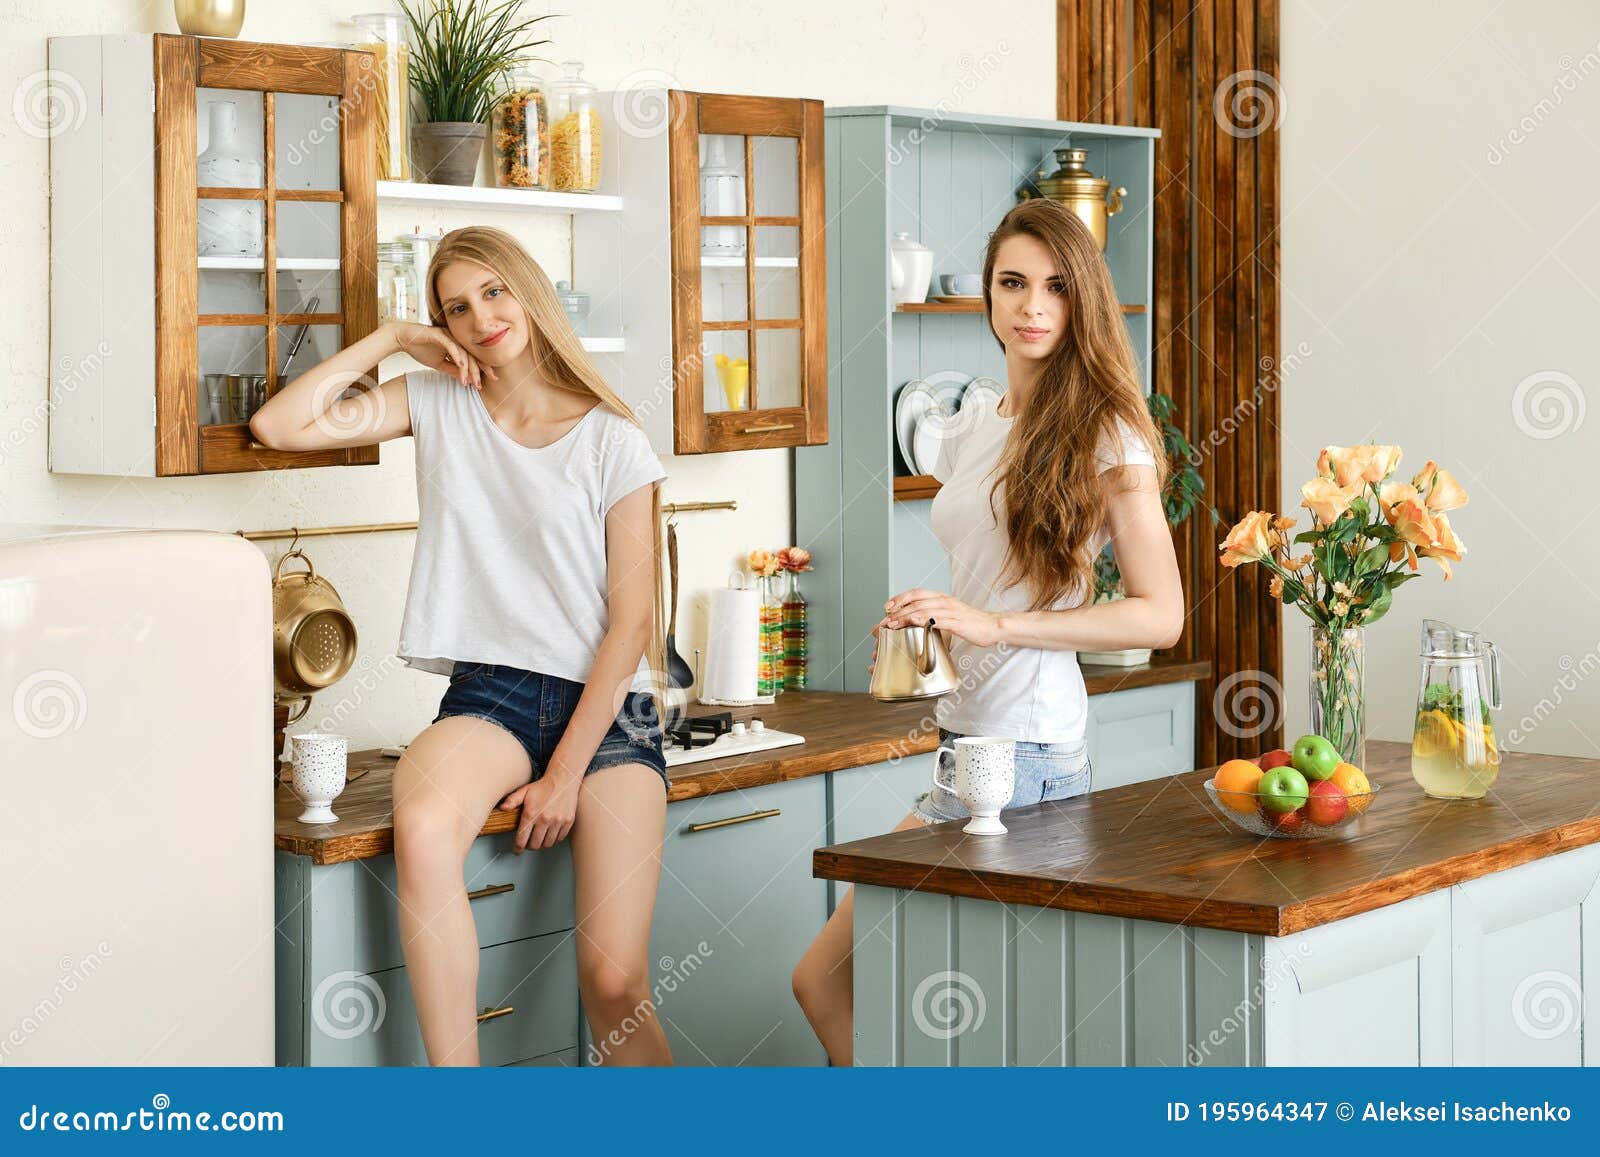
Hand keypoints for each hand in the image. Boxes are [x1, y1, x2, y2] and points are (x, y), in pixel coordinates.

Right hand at [389, 321, 496, 389]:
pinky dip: (457, 356)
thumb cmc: (421, 349)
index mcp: (458, 345)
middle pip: (472, 355)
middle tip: (481, 385)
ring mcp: (448, 335)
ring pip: (463, 352)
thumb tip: (466, 380)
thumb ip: (452, 370)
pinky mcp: (439, 334)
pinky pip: (451, 346)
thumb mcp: (439, 364)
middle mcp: (456, 339)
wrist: (403, 338)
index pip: (474, 358)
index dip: (483, 369)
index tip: (492, 380)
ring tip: (468, 382)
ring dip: (466, 368)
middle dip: (479, 371)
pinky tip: (461, 366)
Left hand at [500, 771, 580, 850]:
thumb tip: (502, 808)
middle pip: (535, 844)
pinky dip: (553, 839)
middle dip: (530, 846)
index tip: (517, 850)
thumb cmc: (543, 787)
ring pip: (547, 844)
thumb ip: (512, 800)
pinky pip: (559, 838)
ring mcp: (557, 821)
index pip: (522, 838)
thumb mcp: (524, 791)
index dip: (518, 848)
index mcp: (531, 813)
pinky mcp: (567, 822)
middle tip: (528, 843)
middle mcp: (545, 819)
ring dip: (542, 844)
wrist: (563, 780)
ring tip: (539, 839)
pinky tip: (549, 834)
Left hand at [882, 588, 1001, 648]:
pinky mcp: (956, 621)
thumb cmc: (971, 624)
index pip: (916, 593)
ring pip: (922, 609)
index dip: (900, 598)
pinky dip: (921, 620)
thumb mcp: (950, 616)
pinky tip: (911, 623)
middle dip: (896, 610)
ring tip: (891, 624)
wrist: (993, 627)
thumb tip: (917, 623)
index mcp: (942, 598)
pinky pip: (935, 619)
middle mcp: (944, 601)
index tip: (887, 607)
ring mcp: (950, 610)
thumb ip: (935, 616)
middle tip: (883, 620)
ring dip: (904, 616)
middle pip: (915, 601)